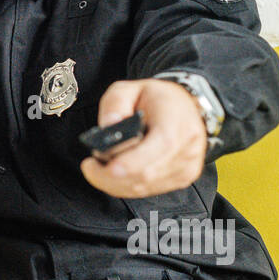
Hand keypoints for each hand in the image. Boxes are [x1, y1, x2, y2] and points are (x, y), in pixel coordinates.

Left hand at [78, 78, 206, 198]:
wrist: (184, 106)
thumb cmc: (157, 99)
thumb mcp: (129, 88)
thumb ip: (115, 104)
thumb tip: (109, 126)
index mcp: (175, 122)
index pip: (153, 151)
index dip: (124, 164)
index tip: (94, 164)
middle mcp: (186, 147)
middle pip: (144, 176)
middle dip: (109, 177)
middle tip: (91, 167)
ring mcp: (187, 166)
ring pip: (143, 187)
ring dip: (115, 183)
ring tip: (102, 167)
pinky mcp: (183, 178)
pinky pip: (148, 190)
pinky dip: (127, 185)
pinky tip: (118, 174)